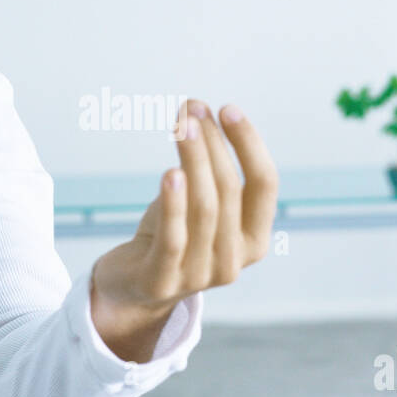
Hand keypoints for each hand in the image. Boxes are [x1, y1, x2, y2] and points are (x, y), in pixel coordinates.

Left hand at [90, 99, 279, 360]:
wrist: (131, 288)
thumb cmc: (171, 235)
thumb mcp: (198, 205)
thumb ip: (209, 174)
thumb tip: (201, 117)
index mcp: (255, 240)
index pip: (265, 184)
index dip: (249, 143)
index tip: (227, 108)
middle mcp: (234, 261)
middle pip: (230, 189)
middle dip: (212, 143)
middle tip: (193, 108)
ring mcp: (200, 276)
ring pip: (204, 208)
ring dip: (193, 159)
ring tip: (182, 125)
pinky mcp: (163, 282)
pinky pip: (174, 238)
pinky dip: (174, 203)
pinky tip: (170, 172)